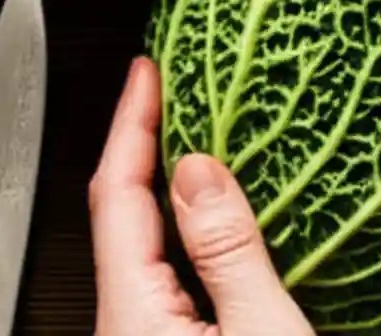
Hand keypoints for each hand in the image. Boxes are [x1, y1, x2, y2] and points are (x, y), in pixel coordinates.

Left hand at [89, 57, 315, 335]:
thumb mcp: (263, 330)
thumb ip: (230, 253)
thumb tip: (202, 172)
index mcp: (134, 315)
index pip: (117, 195)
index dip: (131, 124)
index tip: (148, 70)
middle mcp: (129, 325)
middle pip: (124, 214)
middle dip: (146, 143)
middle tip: (172, 89)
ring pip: (152, 244)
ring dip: (174, 186)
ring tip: (202, 138)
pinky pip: (177, 273)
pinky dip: (196, 228)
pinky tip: (229, 217)